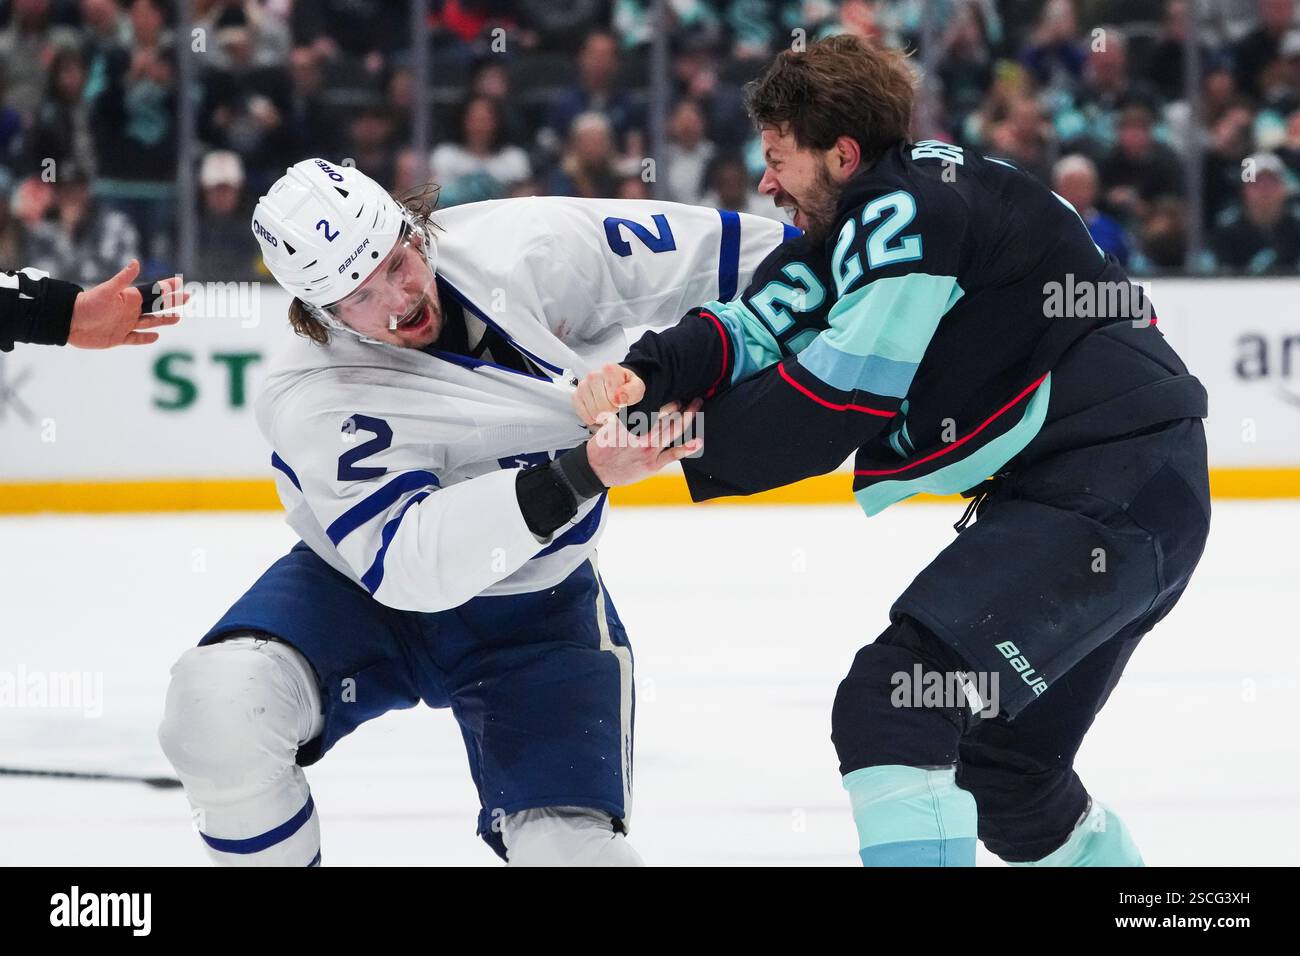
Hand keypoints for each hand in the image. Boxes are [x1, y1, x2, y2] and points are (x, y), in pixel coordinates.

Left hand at [67, 260, 186, 348]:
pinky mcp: (119, 338)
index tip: (179, 281)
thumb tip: (136, 262)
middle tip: (187, 297)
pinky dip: (146, 338)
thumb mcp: (107, 290)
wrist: (69, 322)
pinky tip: (156, 336)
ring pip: (149, 322)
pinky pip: (136, 338)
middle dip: (171, 302)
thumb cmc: (88, 305)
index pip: (153, 291)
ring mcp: (125, 324)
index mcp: (129, 298)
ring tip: (177, 318)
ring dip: (163, 320)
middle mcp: (129, 310)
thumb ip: (123, 278)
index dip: (166, 287)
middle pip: (156, 307)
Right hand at [573, 362, 645, 427]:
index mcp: (609, 369)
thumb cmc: (626, 386)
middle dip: (611, 411)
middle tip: (614, 405)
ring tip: (606, 407)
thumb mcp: (637, 387)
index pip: (614, 398)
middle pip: (603, 407)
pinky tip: (597, 412)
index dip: (620, 404)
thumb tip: (619, 397)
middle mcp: (593, 375)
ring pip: (593, 412)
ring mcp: (582, 385)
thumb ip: (632, 390)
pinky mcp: (576, 395)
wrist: (616, 383)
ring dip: (602, 415)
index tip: (621, 400)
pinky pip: (582, 414)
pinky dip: (591, 418)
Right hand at [584, 400, 701, 486]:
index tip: (676, 393)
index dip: (668, 399)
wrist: (595, 469)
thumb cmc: (602, 446)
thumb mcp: (610, 424)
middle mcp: (643, 435)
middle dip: (683, 406)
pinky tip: (698, 442)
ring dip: (688, 417)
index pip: (655, 406)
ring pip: (673, 431)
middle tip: (694, 399)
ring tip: (697, 406)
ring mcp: (649, 450)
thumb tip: (634, 400)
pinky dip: (687, 448)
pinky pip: (672, 455)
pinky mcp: (652, 465)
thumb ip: (625, 414)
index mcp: (632, 423)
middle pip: (668, 417)